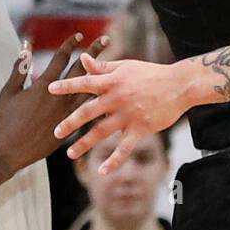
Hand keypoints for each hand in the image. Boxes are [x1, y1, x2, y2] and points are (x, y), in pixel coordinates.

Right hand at [0, 33, 109, 174]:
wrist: (10, 151)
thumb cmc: (6, 120)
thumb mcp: (9, 91)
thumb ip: (20, 68)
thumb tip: (26, 45)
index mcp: (44, 86)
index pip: (60, 58)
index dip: (70, 45)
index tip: (79, 35)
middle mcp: (60, 97)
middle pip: (82, 70)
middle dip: (94, 53)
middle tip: (106, 40)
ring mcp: (67, 112)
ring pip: (90, 90)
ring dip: (102, 75)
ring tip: (115, 65)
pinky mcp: (71, 127)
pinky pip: (89, 111)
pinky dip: (98, 101)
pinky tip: (109, 95)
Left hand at [48, 52, 194, 172]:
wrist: (179, 85)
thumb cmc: (150, 73)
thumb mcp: (125, 66)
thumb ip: (102, 66)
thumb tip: (81, 58)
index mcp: (113, 81)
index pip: (85, 82)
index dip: (67, 86)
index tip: (49, 89)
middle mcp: (118, 98)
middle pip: (88, 111)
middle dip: (70, 122)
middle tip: (55, 132)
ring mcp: (129, 115)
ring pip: (102, 132)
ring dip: (84, 143)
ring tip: (70, 153)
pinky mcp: (141, 129)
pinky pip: (125, 148)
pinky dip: (114, 161)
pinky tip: (103, 171)